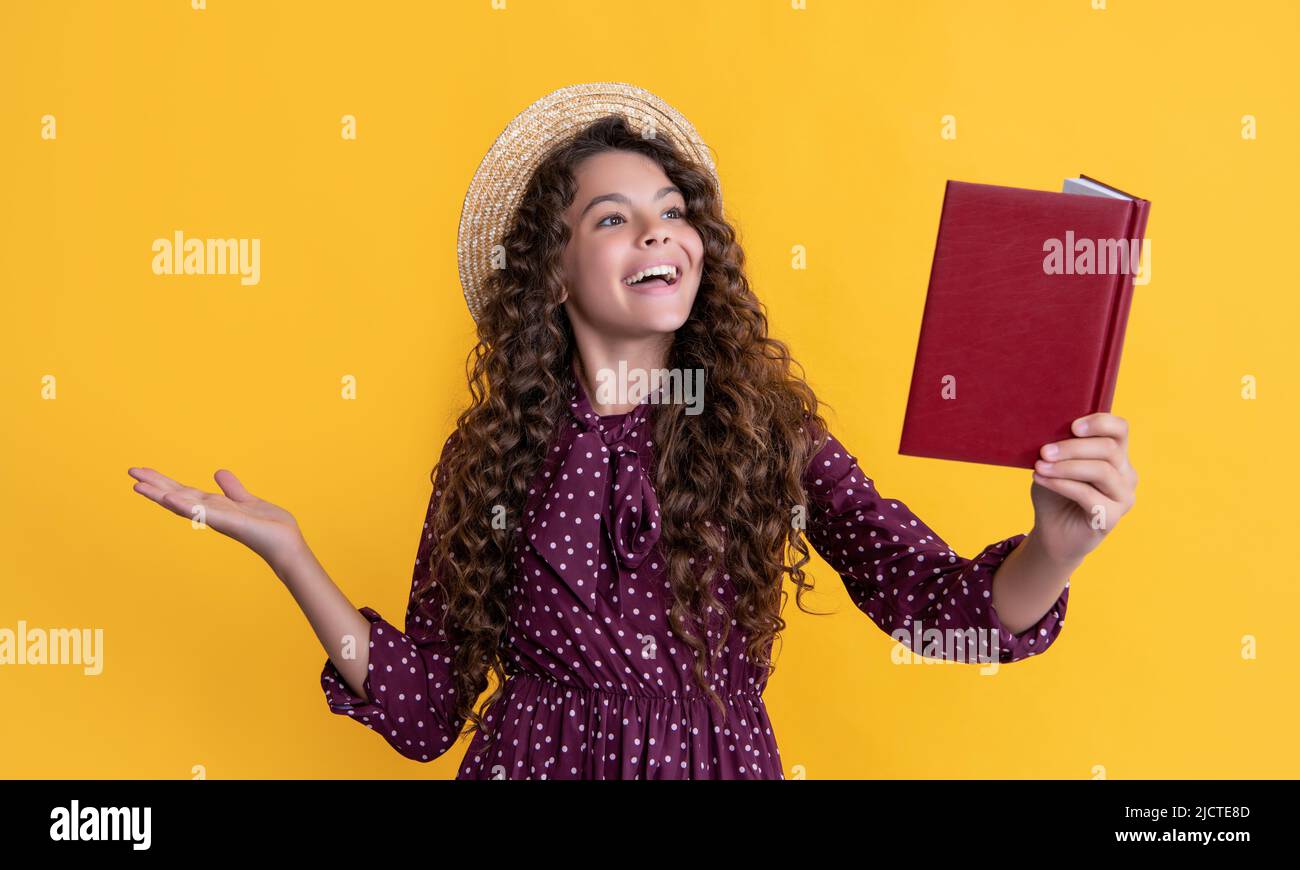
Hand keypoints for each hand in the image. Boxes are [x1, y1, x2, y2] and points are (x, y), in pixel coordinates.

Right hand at [127, 467, 305, 565]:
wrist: (286, 545)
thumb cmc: (268, 527)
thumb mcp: (246, 500)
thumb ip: (232, 489)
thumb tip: (218, 472)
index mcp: (215, 506)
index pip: (184, 491)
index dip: (163, 482)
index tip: (141, 472)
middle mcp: (212, 513)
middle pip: (178, 495)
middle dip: (155, 484)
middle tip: (131, 471)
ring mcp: (218, 518)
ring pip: (185, 504)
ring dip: (162, 494)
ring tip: (139, 485)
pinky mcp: (230, 522)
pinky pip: (205, 513)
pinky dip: (187, 506)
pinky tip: (170, 499)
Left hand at [1029, 412, 1137, 565]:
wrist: (1052, 531)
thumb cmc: (1054, 493)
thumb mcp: (1055, 465)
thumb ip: (1059, 447)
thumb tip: (1048, 427)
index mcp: (1116, 455)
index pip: (1120, 429)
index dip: (1100, 422)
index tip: (1072, 426)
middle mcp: (1126, 474)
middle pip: (1109, 449)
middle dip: (1073, 447)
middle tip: (1044, 451)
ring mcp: (1123, 496)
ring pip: (1102, 470)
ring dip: (1066, 466)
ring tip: (1040, 466)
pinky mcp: (1111, 516)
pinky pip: (1088, 494)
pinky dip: (1061, 484)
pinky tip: (1040, 479)